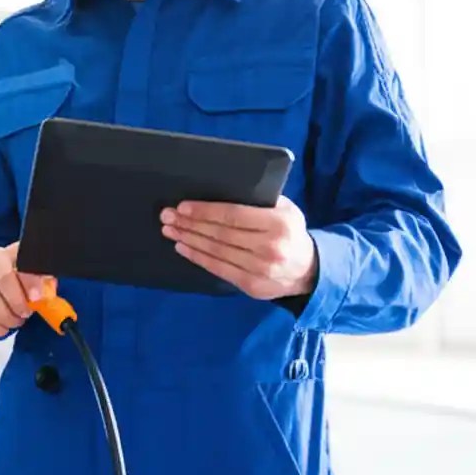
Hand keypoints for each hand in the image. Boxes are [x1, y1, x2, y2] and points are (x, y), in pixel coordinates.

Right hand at [0, 242, 54, 337]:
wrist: (6, 276)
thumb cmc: (26, 275)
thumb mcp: (40, 274)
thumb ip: (44, 281)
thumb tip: (44, 296)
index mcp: (11, 250)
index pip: (21, 263)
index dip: (29, 282)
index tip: (37, 300)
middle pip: (3, 280)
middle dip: (17, 303)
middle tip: (27, 314)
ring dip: (5, 318)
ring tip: (16, 322)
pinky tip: (2, 328)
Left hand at [160, 196, 317, 299]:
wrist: (308, 270)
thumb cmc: (289, 232)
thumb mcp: (285, 209)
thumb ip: (259, 200)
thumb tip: (219, 189)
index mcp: (278, 223)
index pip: (233, 215)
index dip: (205, 212)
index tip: (183, 206)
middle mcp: (269, 247)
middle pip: (221, 234)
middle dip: (190, 224)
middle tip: (167, 216)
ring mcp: (260, 269)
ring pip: (216, 252)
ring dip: (188, 240)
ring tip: (170, 230)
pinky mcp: (251, 285)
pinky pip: (218, 269)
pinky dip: (197, 257)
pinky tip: (182, 247)